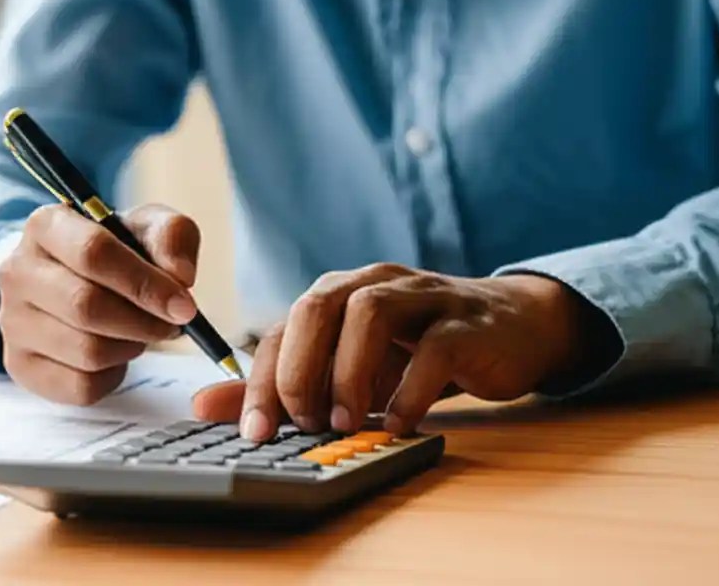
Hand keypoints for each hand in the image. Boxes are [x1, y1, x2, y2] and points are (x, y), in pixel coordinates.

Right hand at [0, 203, 200, 404]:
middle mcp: (18, 272)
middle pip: (86, 306)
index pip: (93, 252)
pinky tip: (115, 355)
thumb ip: (172, 237)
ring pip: (86, 351)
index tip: (183, 305)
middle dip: (143, 321)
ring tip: (139, 332)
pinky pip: (80, 387)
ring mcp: (12, 322)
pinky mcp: (20, 365)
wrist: (77, 282)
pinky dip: (112, 376)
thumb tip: (180, 277)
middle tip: (171, 324)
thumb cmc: (117, 253)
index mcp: (46, 226)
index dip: (145, 283)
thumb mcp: (149, 228)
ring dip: (130, 347)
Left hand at [192, 264, 593, 439]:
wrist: (514, 328)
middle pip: (317, 307)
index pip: (282, 328)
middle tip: (303, 423)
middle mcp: (373, 284)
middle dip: (299, 370)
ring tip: (346, 423)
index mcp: (338, 294)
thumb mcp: (349, 367)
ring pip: (370, 314)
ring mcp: (422, 298)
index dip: (261, 381)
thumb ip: (281, 384)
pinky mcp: (465, 322)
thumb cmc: (420, 349)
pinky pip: (433, 347)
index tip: (253, 433)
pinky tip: (397, 424)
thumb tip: (204, 405)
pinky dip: (410, 389)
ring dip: (349, 374)